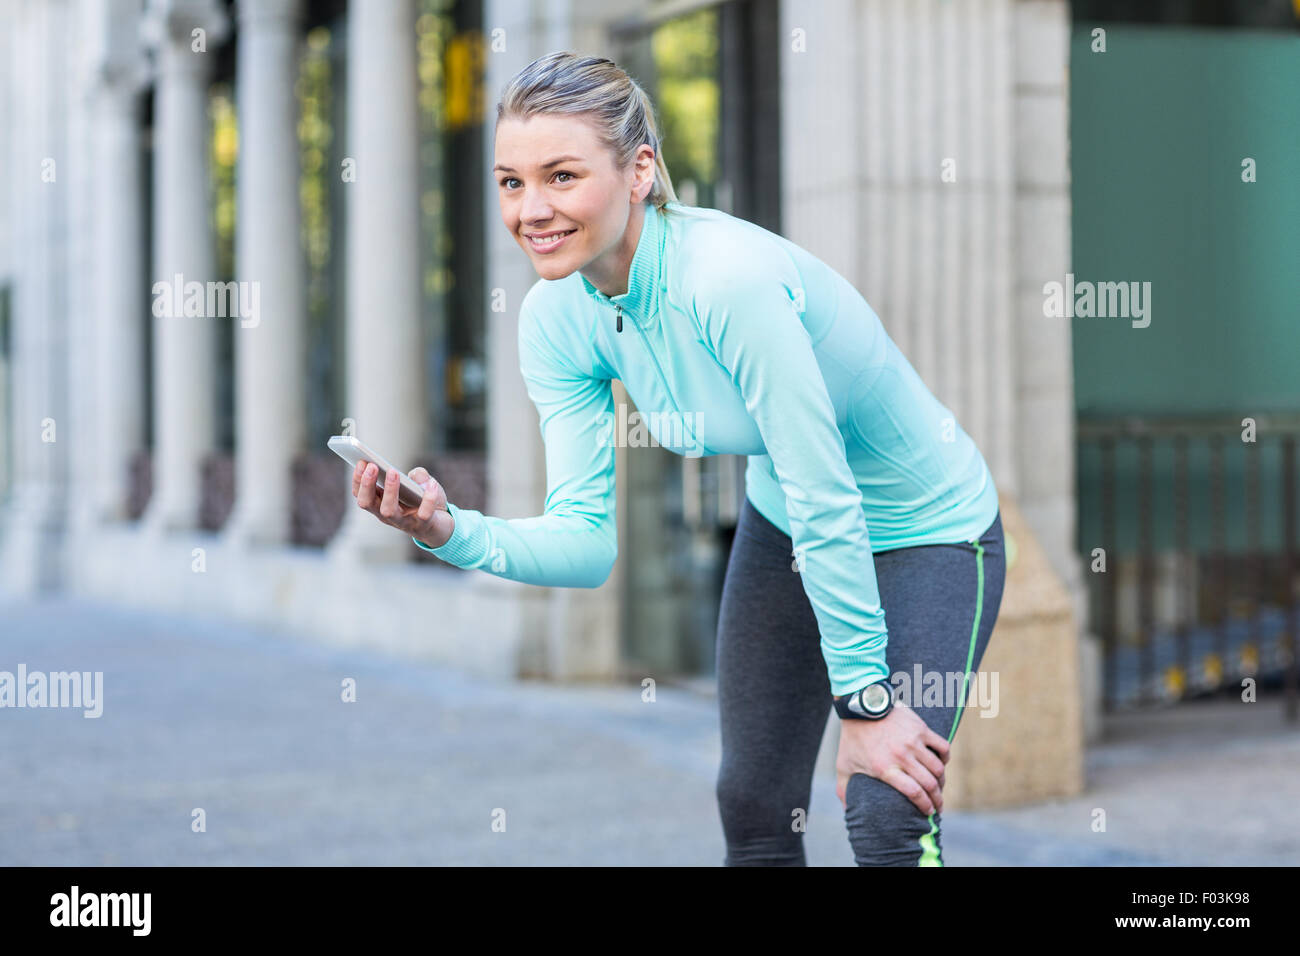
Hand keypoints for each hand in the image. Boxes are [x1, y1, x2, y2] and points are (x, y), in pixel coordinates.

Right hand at [351, 459, 455, 548]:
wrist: (440, 525)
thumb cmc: (423, 502)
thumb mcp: (420, 483)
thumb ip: (417, 475)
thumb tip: (414, 475)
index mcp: (380, 503)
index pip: (361, 494)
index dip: (358, 479)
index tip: (361, 462)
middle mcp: (387, 515)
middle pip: (367, 503)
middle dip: (367, 484)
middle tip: (372, 466)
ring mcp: (404, 522)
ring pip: (388, 511)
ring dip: (390, 490)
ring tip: (394, 472)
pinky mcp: (424, 525)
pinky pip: (423, 514)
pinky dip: (428, 498)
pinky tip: (432, 484)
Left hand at [835, 699, 949, 816]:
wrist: (860, 706)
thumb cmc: (853, 738)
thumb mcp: (843, 765)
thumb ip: (844, 789)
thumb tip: (847, 811)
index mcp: (884, 768)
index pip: (913, 792)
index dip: (925, 805)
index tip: (929, 813)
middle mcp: (901, 756)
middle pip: (929, 784)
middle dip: (937, 799)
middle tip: (938, 806)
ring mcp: (913, 742)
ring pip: (938, 768)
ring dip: (941, 781)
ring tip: (939, 787)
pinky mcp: (920, 728)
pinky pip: (942, 747)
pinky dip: (945, 758)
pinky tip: (940, 764)